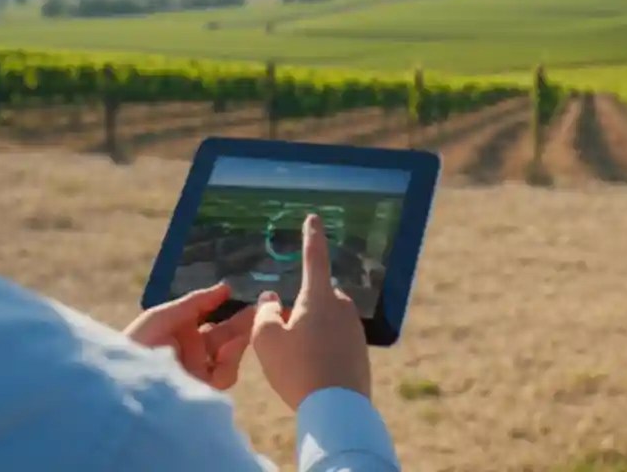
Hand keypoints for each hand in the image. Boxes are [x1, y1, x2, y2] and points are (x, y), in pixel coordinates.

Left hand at [124, 282, 255, 390]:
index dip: (232, 308)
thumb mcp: (165, 314)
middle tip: (264, 305)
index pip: (215, 319)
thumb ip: (197, 301)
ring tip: (251, 321)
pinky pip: (226, 375)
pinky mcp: (203, 389)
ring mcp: (199, 371)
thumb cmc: (138, 342)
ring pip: (231, 355)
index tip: (249, 294)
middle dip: (244, 322)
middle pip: (227, 335)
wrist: (125, 379)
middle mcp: (194, 352)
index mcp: (183, 332)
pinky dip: (231, 359)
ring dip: (240, 339)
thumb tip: (226, 286)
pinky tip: (232, 345)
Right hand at [251, 214, 370, 410]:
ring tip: (297, 366)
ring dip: (308, 334)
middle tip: (283, 345)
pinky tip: (312, 375)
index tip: (314, 218)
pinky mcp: (360, 349)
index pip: (314, 258)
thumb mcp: (267, 340)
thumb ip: (266, 313)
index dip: (311, 237)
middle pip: (313, 299)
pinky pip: (334, 342)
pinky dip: (321, 352)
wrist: (338, 408)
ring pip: (322, 322)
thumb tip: (273, 299)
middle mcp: (341, 306)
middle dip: (297, 313)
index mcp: (319, 296)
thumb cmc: (298, 369)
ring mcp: (354, 328)